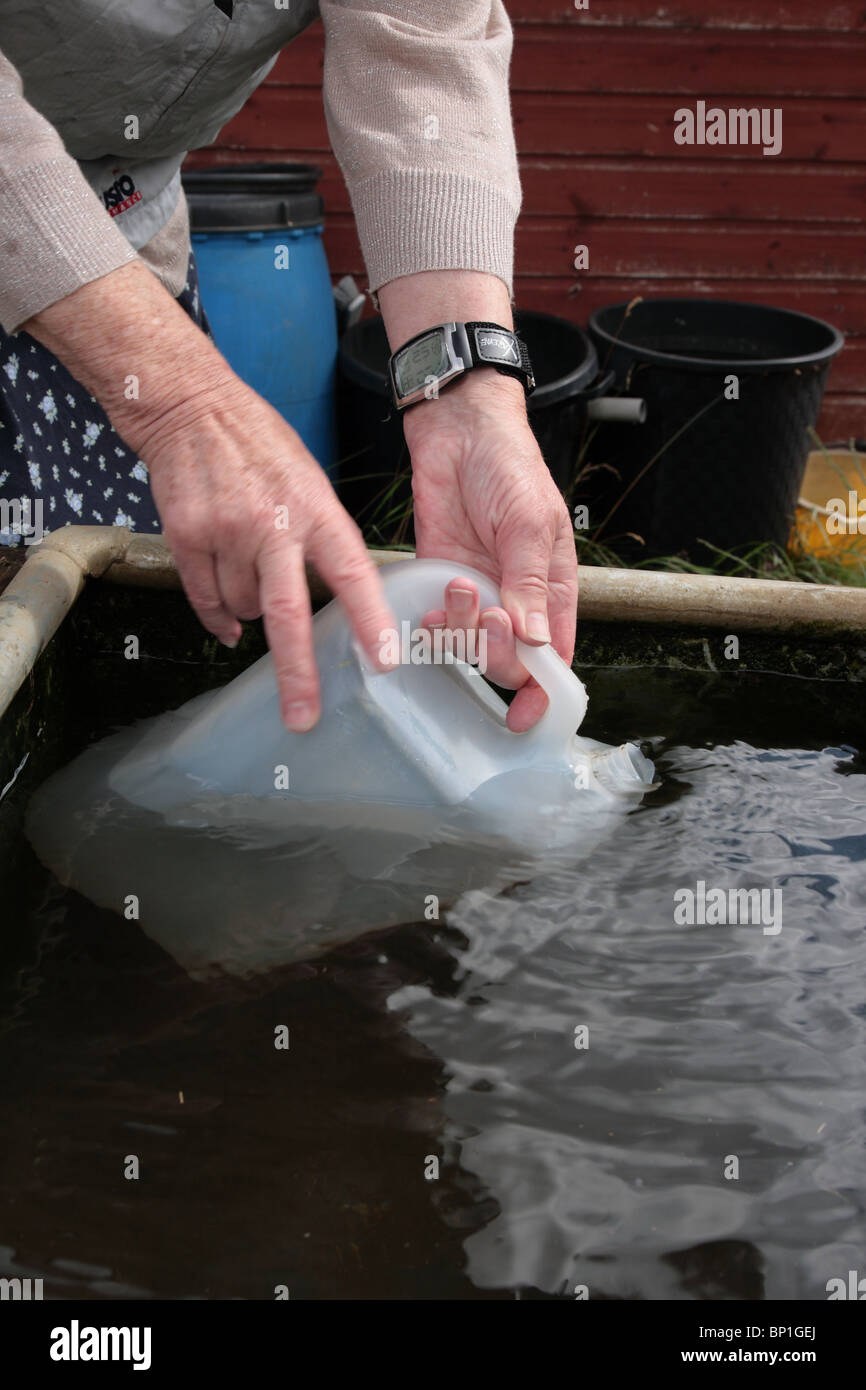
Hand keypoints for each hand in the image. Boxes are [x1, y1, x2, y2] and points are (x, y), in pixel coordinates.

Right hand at [24, 262, 395, 732]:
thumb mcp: (310, 481)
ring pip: (243, 607)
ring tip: (250, 570)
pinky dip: (218, 617)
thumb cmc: (260, 444)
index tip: (384, 661)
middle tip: (303, 717)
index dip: (369, 621)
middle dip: (296, 672)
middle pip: (287, 613)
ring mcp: (225, 533)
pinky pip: (205, 599)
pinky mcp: (186, 537)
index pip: (352, 574)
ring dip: (251, 610)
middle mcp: (272, 525)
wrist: (192, 407)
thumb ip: (322, 538)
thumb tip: (330, 601)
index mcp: (315, 510)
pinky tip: (228, 625)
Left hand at [403, 369, 577, 731]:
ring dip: (460, 632)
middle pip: (509, 661)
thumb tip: (533, 637)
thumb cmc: (509, 467)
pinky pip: (437, 626)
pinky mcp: (440, 582)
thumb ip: (529, 581)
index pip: (554, 660)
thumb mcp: (529, 522)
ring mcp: (477, 593)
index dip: (543, 693)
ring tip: (456, 589)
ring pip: (469, 648)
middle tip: (485, 613)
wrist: (458, 431)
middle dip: (494, 650)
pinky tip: (428, 614)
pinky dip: (432, 629)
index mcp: (553, 591)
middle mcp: (516, 601)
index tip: (525, 717)